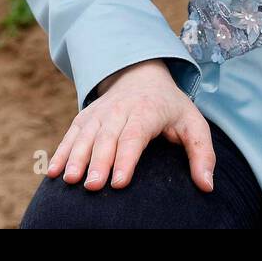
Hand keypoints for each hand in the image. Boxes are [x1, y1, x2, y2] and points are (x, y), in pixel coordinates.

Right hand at [46, 58, 215, 192]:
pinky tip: (54, 172)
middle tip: (92, 187)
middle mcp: (121, 109)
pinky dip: (62, 151)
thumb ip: (202, 153)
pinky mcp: (86, 116)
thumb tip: (207, 185)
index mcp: (148, 111)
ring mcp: (101, 112)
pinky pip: (72, 133)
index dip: (126, 158)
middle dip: (98, 161)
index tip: (120, 182)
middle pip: (108, 137)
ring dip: (76, 156)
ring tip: (70, 180)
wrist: (142, 74)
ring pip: (86, 134)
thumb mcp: (193, 123)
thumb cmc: (171, 107)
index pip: (135, 135)